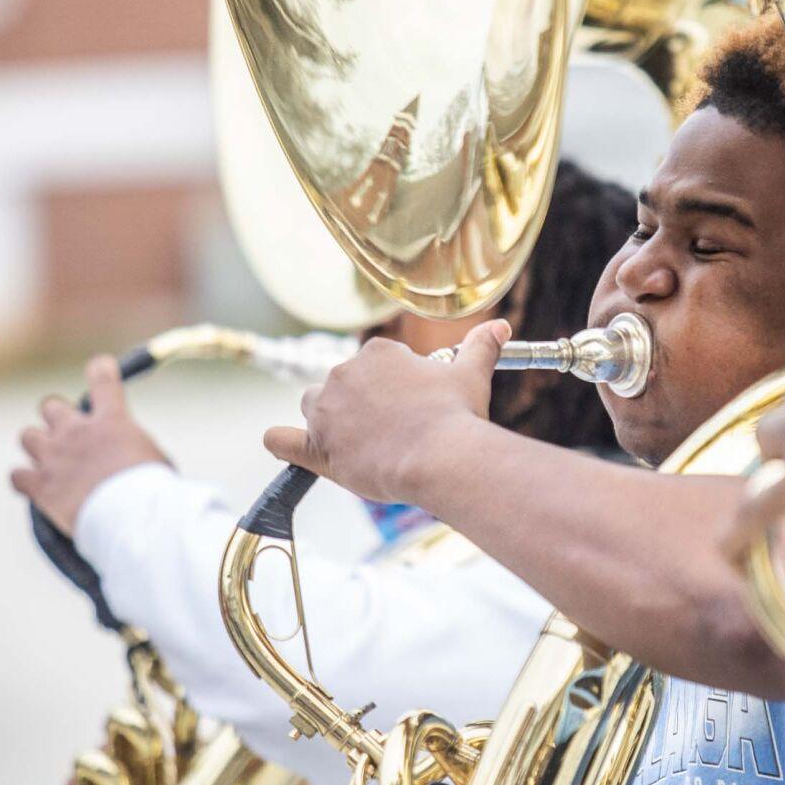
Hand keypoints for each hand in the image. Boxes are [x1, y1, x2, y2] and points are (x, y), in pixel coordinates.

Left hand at [11, 357, 168, 533]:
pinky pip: (16, 476)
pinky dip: (24, 479)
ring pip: (27, 435)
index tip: (101, 366)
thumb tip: (128, 455)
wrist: (131, 517)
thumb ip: (133, 448)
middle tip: (69, 434)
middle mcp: (77, 432)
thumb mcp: (156, 459)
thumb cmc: (153, 491)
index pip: (102, 377)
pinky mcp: (40, 485)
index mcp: (111, 421)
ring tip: (51, 461)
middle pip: (51, 406)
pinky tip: (34, 487)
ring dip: (38, 445)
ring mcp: (54, 457)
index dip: (100, 368)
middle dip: (58, 417)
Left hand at [264, 319, 510, 505]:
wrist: (443, 457)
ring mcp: (326, 410)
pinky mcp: (317, 446)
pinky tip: (285, 444)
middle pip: (343, 385)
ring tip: (360, 442)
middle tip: (395, 428)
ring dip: (330, 419)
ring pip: (314, 407)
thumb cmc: (457, 416)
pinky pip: (282, 440)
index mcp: (378, 353)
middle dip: (363, 404)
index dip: (395, 388)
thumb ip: (482, 346)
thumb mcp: (473, 374)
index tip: (413, 405)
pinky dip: (282, 442)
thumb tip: (501, 326)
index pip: (376, 365)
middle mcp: (345, 374)